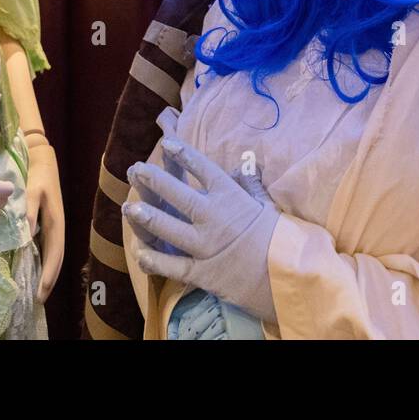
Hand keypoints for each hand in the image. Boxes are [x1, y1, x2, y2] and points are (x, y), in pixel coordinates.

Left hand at [24, 138, 64, 302]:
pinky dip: (44, 262)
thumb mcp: (34, 190)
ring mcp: (53, 227)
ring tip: (39, 291)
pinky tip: (35, 269)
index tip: (42, 290)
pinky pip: (47, 248)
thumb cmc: (37, 176)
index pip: (55, 253)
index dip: (50, 273)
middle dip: (50, 279)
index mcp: (56, 222)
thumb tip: (28, 233)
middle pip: (56, 259)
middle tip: (39, 299)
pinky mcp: (47, 224)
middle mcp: (57, 228)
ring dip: (48, 273)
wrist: (42, 161)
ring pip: (53, 255)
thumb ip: (31, 210)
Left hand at [124, 136, 279, 323]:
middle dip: (155, 181)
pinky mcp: (203, 272)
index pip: (203, 169)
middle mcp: (214, 218)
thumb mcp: (267, 206)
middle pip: (179, 195)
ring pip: (170, 228)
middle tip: (137, 169)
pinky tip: (140, 253)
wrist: (289, 276)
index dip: (184, 154)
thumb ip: (251, 185)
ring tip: (129, 208)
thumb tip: (245, 164)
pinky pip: (173, 265)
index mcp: (231, 198)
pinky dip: (155, 260)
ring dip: (148, 218)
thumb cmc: (281, 239)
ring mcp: (206, 246)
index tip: (167, 143)